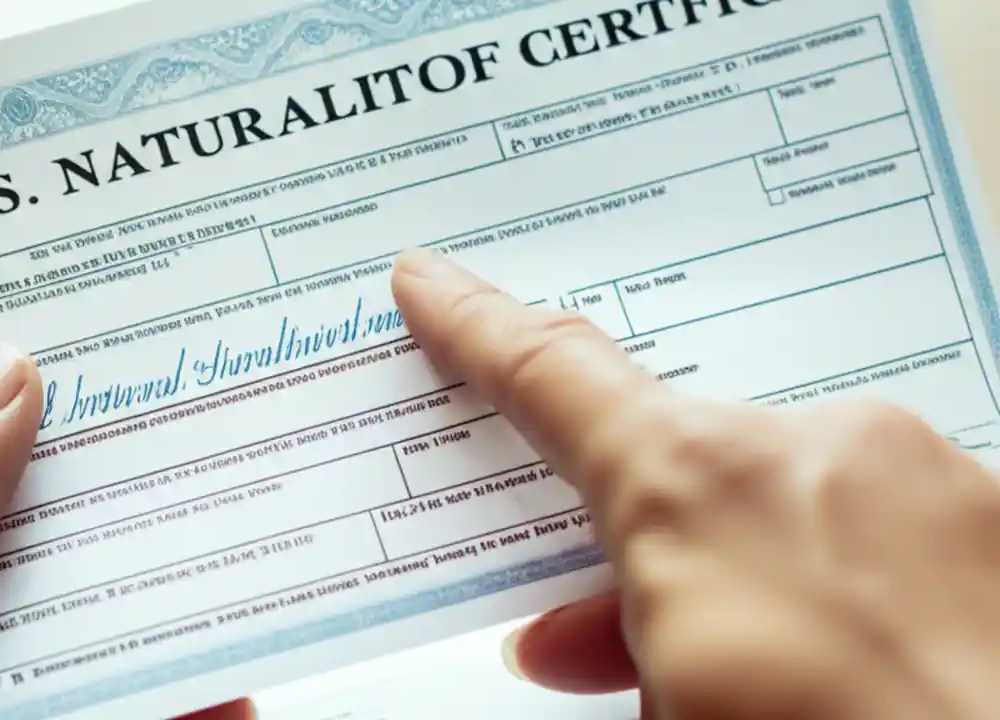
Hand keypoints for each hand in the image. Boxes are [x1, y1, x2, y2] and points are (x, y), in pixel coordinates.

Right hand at [392, 249, 999, 719]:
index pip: (550, 378)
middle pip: (679, 452)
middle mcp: (811, 449)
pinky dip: (841, 568)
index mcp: (697, 490)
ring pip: (785, 488)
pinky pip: (877, 510)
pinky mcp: (991, 507)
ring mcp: (918, 471)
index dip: (477, 326)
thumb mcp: (670, 713)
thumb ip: (610, 644)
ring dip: (749, 561)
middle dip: (641, 526)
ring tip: (746, 657)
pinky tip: (845, 641)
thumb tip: (567, 636)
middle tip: (625, 611)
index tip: (433, 285)